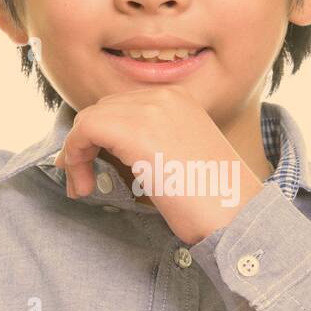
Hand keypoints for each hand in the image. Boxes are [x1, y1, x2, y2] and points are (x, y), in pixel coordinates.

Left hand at [52, 86, 265, 244]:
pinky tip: (83, 185)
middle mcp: (164, 96)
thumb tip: (110, 149)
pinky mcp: (134, 130)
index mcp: (180, 98)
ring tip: (84, 188)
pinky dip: (74, 155)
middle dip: (86, 145)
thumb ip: (151, 141)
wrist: (236, 215)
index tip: (92, 168)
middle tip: (84, 183)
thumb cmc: (214, 199)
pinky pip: (84, 130)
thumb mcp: (182, 155)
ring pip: (89, 120)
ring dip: (77, 155)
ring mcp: (150, 109)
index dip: (100, 136)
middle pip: (103, 110)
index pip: (122, 106)